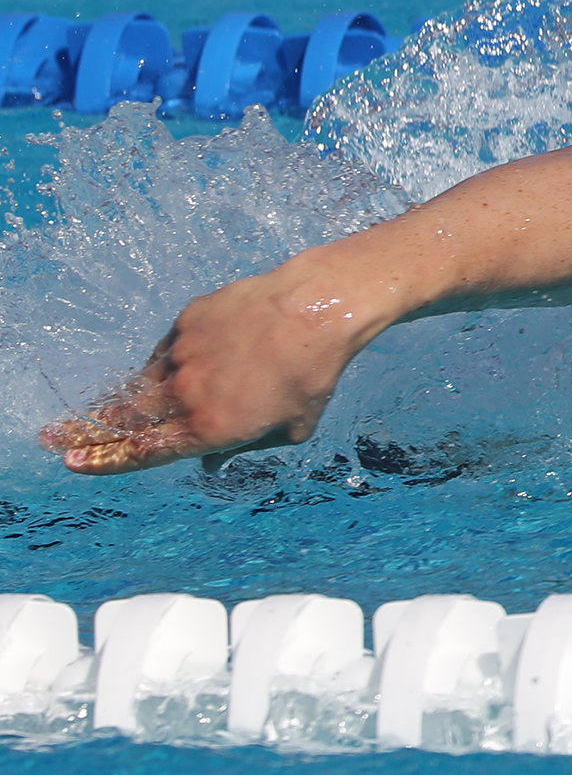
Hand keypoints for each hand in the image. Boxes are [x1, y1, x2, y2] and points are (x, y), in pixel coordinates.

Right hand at [41, 267, 364, 475]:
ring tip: (103, 410)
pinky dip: (165, 365)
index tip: (75, 461)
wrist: (315, 312)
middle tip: (54, 436)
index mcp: (210, 429)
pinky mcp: (187, 323)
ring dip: (123, 399)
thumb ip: (246, 448)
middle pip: (125, 419)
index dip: (105, 459)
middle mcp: (187, 395)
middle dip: (86, 431)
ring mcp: (182, 355)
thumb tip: (211, 463)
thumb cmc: (313, 376)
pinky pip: (167, 352)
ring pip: (143, 384)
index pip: (144, 452)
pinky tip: (174, 369)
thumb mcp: (291, 430)